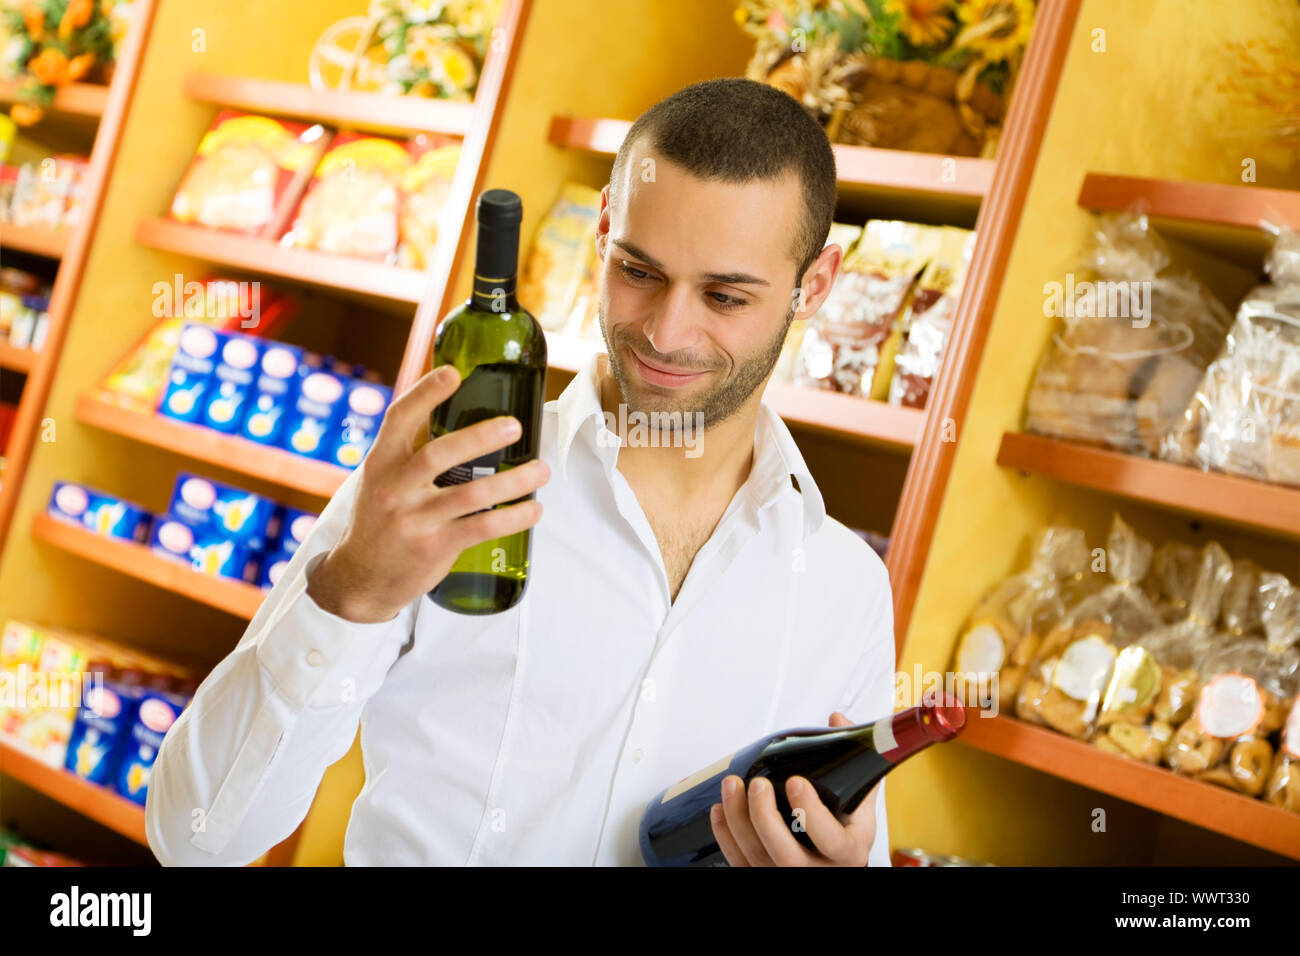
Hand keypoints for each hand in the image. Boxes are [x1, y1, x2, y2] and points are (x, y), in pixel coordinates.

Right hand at [307, 364, 549, 622]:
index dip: (425, 393)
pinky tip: (533, 509)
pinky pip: (481, 528)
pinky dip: (512, 518)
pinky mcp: (434, 547)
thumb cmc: (380, 520)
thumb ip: (411, 451)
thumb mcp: (381, 480)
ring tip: (541, 470)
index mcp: (380, 462)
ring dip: (512, 481)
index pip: (398, 418)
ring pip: (470, 494)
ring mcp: (414, 519)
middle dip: (479, 437)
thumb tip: (456, 412)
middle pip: (437, 455)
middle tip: (514, 425)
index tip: (453, 373)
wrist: (359, 578)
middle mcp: (394, 488)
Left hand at [710, 711, 878, 866]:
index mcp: (848, 850)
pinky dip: (725, 836)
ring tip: (732, 785)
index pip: (831, 840)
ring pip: (758, 859)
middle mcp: (819, 870)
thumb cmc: (846, 828)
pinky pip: (739, 864)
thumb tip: (837, 720)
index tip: (796, 781)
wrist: (834, 860)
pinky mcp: (763, 876)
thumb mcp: (860, 799)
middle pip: (787, 856)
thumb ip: (854, 759)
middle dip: (766, 818)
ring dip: (738, 821)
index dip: (811, 813)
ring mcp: (789, 876)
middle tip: (758, 783)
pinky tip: (720, 810)